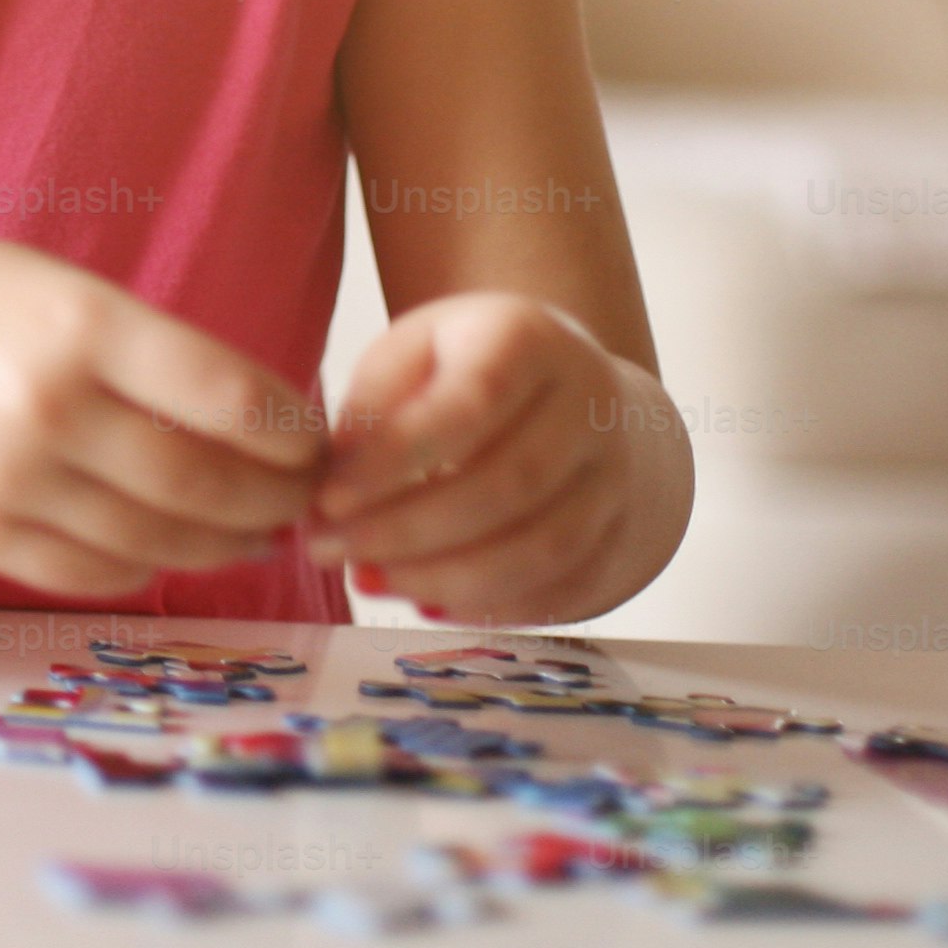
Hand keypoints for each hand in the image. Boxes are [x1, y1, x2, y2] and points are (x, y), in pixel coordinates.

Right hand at [0, 232, 326, 598]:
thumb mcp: (63, 289)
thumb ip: (156, 354)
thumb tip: (270, 434)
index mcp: (80, 325)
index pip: (233, 400)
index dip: (295, 435)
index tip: (315, 442)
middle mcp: (43, 406)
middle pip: (204, 483)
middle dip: (275, 500)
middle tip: (303, 499)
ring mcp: (4, 480)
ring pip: (157, 540)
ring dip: (225, 544)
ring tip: (253, 531)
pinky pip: (93, 571)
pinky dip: (148, 566)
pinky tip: (171, 547)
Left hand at [309, 292, 691, 624]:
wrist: (578, 398)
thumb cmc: (469, 371)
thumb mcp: (413, 353)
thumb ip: (373, 404)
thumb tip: (336, 476)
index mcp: (532, 339)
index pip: (471, 403)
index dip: (395, 460)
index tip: (327, 498)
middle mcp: (591, 405)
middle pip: (510, 484)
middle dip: (408, 530)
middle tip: (331, 550)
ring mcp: (615, 475)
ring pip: (543, 548)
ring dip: (445, 578)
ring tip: (369, 580)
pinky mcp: (620, 535)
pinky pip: (565, 588)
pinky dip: (492, 607)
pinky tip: (427, 602)